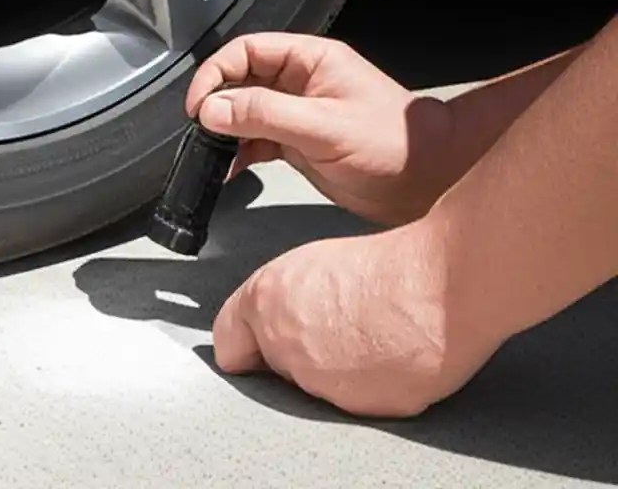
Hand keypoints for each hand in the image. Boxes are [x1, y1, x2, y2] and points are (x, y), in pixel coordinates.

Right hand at [185, 33, 454, 224]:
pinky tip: (229, 170)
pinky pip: (254, 141)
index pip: (246, 51)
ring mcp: (296, 113)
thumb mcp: (324, 126)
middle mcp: (300, 82)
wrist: (427, 181)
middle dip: (216, 104)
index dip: (216, 73)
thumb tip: (215, 109)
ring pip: (242, 113)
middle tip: (202, 130)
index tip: (200, 104)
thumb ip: (266, 114)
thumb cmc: (394, 144)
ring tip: (213, 152)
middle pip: (239, 81)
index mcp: (311, 60)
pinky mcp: (296, 143)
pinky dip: (237, 154)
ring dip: (224, 132)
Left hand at [212, 220, 503, 417]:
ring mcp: (320, 383)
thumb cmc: (389, 264)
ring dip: (339, 374)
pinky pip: (358, 405)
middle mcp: (283, 345)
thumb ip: (280, 299)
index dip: (247, 346)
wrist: (444, 283)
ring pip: (318, 390)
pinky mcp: (358, 408)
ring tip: (378, 338)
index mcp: (264, 303)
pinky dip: (374, 389)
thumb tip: (271, 322)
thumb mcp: (313, 264)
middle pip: (279, 369)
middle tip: (344, 329)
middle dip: (302, 356)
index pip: (229, 345)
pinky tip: (396, 358)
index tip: (254, 351)